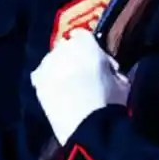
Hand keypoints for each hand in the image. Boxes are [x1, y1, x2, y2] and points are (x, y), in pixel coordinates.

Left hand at [32, 30, 127, 144]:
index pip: (83, 34)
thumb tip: (108, 70)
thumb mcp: (121, 80)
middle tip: (84, 72)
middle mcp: (63, 49)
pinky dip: (47, 79)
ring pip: (52, 60)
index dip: (90, 46)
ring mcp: (47, 65)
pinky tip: (56, 90)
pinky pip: (41, 74)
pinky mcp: (38, 82)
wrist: (87, 125)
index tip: (97, 59)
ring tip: (69, 84)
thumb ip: (110, 68)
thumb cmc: (110, 102)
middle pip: (65, 46)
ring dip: (60, 67)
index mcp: (86, 44)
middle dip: (73, 56)